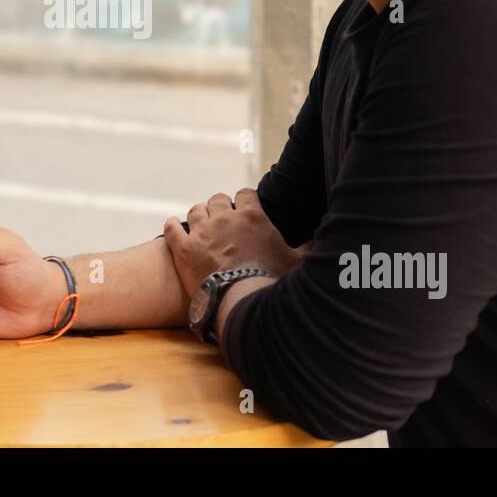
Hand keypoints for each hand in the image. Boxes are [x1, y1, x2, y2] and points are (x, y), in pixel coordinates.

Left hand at [163, 188, 303, 296]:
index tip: (244, 208)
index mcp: (253, 217)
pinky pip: (171, 227)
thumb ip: (309, 248)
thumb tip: (325, 243)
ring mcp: (201, 232)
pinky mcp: (182, 248)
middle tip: (222, 220)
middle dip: (220, 207)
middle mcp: (225, 218)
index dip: (244, 200)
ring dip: (199, 215)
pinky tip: (172, 226)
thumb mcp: (297, 263)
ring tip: (200, 225)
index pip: (246, 194)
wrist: (241, 302)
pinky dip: (171, 226)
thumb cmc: (272, 283)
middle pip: (218, 199)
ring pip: (196, 210)